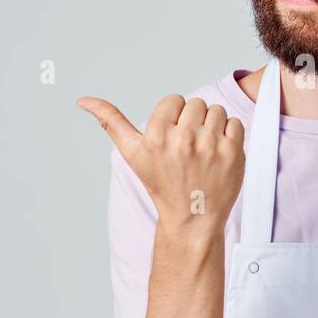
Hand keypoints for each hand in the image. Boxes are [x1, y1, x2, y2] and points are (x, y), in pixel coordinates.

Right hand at [76, 94, 245, 229]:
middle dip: (193, 121)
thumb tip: (82, 100)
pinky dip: (230, 135)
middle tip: (189, 147)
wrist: (192, 217)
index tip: (172, 138)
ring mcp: (210, 146)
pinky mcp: (233, 153)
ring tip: (204, 149)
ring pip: (216, 111)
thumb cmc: (161, 183)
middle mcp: (183, 139)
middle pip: (196, 103)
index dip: (173, 117)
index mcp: (157, 136)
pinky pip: (236, 123)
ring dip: (212, 126)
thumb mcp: (132, 153)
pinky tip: (219, 153)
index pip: (173, 100)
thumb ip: (110, 121)